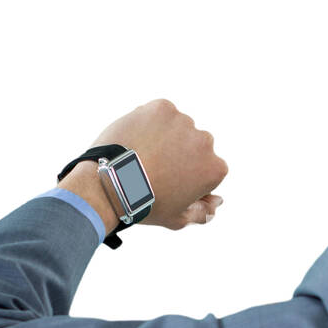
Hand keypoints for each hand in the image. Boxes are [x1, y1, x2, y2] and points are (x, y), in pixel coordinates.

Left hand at [90, 99, 226, 229]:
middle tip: (155, 167)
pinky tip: (137, 140)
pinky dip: (150, 123)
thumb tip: (217, 201)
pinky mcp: (162, 108)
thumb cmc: (144, 205)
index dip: (189, 175)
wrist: (111, 183)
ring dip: (165, 136)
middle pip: (195, 144)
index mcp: (214, 168)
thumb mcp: (177, 218)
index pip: (208, 168)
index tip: (171, 182)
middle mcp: (205, 141)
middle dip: (180, 153)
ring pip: (177, 127)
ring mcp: (183, 122)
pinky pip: (159, 113)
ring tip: (142, 154)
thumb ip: (203, 211)